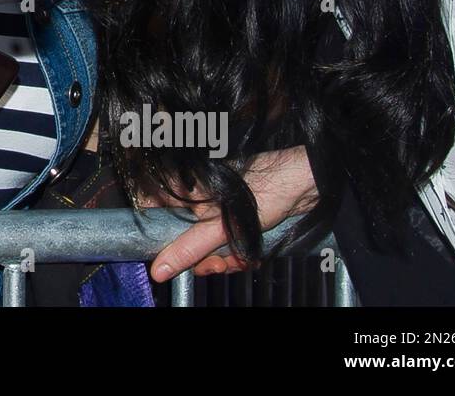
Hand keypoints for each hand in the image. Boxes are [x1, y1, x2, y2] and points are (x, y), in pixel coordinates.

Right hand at [141, 145, 318, 281]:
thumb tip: (158, 269)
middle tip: (216, 265)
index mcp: (182, 187)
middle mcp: (194, 195)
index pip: (151, 211)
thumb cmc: (262, 192)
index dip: (158, 237)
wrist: (303, 186)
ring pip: (204, 241)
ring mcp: (214, 207)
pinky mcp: (231, 217)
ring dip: (221, 257)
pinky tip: (249, 255)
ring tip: (240, 258)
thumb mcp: (219, 228)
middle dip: (200, 256)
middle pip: (180, 234)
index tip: (171, 257)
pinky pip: (222, 240)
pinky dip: (234, 252)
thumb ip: (187, 249)